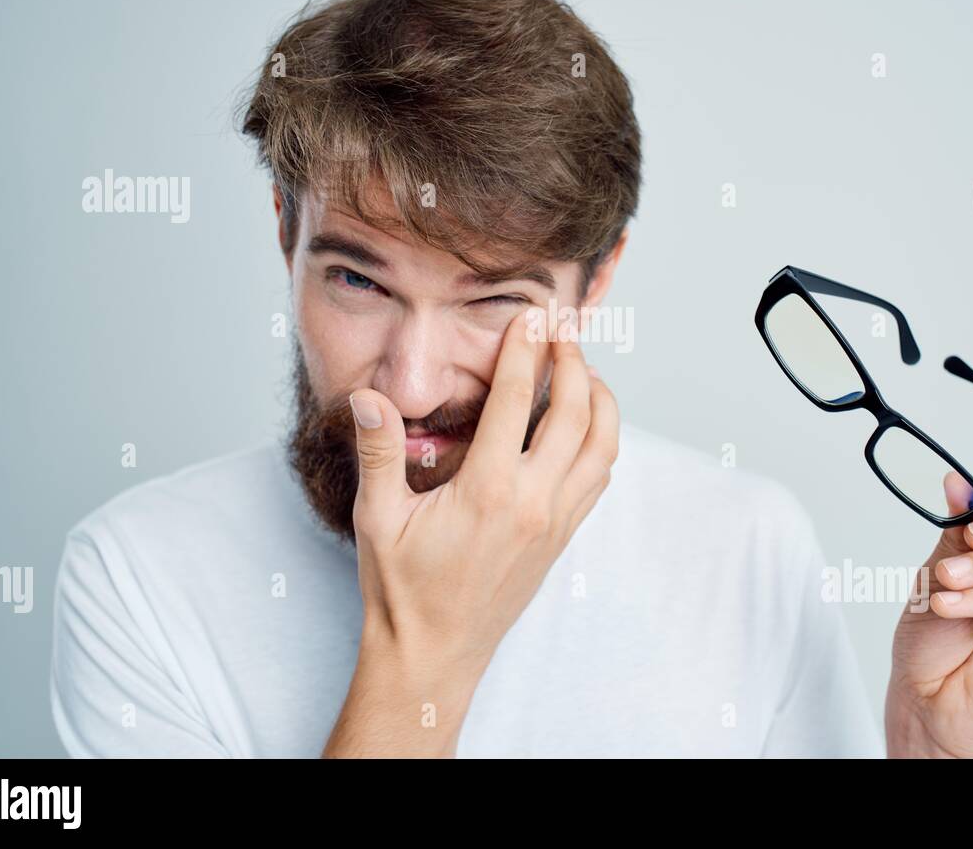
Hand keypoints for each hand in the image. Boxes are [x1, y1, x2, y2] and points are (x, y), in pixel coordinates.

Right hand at [323, 309, 617, 756]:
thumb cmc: (401, 590)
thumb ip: (379, 452)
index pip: (517, 400)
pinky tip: (587, 423)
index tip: (531, 318)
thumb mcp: (378, 518)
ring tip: (583, 369)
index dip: (526, 351)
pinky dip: (603, 441)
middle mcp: (534, 502)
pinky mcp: (562, 538)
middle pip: (577, 413)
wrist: (434, 655)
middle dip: (574, 362)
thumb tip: (369, 397)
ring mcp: (555, 522)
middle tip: (562, 331)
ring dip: (600, 400)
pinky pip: (599, 478)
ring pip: (603, 446)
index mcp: (489, 490)